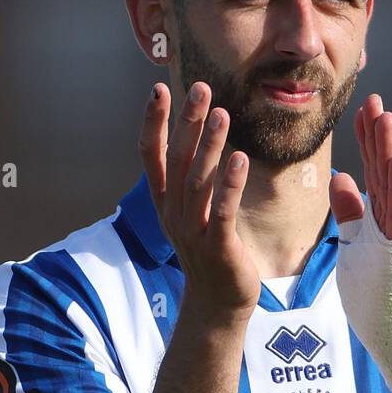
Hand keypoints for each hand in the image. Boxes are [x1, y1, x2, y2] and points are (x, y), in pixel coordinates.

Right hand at [138, 81, 260, 324]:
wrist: (217, 304)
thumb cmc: (209, 251)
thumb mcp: (192, 212)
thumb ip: (191, 178)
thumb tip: (197, 136)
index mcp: (165, 203)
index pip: (151, 155)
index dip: (153, 122)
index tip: (158, 89)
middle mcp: (174, 214)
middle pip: (177, 160)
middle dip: (187, 122)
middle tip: (201, 88)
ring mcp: (194, 232)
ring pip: (198, 182)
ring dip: (209, 146)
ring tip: (221, 113)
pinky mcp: (218, 248)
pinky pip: (221, 211)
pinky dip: (229, 184)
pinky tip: (240, 158)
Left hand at [329, 93, 391, 238]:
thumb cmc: (376, 290)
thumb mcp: (353, 242)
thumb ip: (349, 211)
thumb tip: (340, 178)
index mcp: (378, 212)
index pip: (370, 168)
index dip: (365, 139)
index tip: (361, 111)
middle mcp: (390, 214)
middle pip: (381, 165)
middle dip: (376, 132)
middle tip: (373, 98)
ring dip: (388, 146)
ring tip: (385, 116)